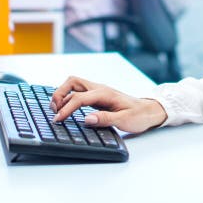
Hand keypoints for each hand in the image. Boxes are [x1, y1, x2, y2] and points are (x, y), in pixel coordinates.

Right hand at [50, 76, 167, 133]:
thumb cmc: (138, 116)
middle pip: (72, 82)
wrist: (149, 110)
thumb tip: (87, 119)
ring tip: (56, 109)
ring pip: (74, 84)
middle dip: (59, 93)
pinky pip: (78, 91)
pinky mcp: (97, 96)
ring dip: (62, 93)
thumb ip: (106, 119)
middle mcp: (99, 88)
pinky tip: (66, 107)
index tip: (57, 119)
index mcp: (104, 93)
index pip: (78, 98)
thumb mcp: (125, 121)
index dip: (66, 109)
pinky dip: (68, 96)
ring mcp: (97, 90)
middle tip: (54, 110)